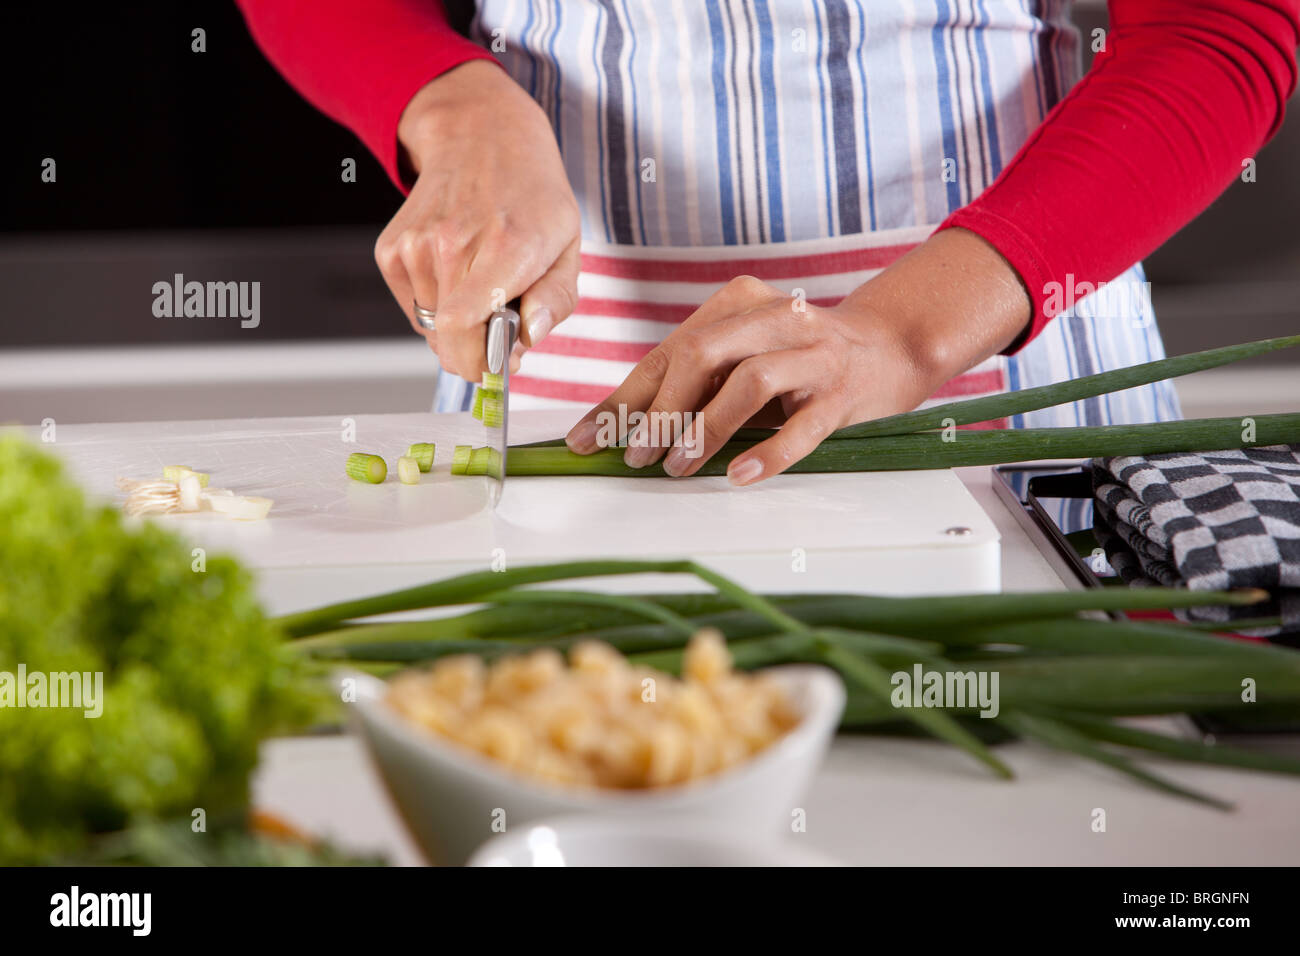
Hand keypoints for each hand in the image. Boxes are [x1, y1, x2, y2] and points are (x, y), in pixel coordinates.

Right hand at [375, 60, 580, 379]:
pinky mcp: (391, 250)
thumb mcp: (568, 244)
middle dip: (476, 355)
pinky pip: (414, 310)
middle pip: (451, 343)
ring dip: (458, 326)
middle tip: (498, 335)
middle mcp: (455, 243)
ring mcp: (416, 245)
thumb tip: (529, 338)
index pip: (468, 327)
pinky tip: (455, 274)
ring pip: (432, 331)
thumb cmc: (532, 197)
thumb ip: (556, 298)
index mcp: (508, 246)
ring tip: (479, 284)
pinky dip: (436, 306)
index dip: (486, 362)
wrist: (480, 137)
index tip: (505, 362)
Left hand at [563, 228, 1030, 484]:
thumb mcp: (742, 355)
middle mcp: (774, 317)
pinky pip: (803, 425)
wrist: (889, 347)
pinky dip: (768, 453)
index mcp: (738, 303)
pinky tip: (740, 477)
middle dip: (659, 410)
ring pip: (748, 382)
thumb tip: (623, 429)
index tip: (586, 439)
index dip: (622, 398)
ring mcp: (812, 353)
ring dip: (705, 429)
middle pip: (701, 355)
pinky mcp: (844, 392)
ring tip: (678, 467)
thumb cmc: (798, 360)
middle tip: (635, 456)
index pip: (667, 351)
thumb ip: (694, 380)